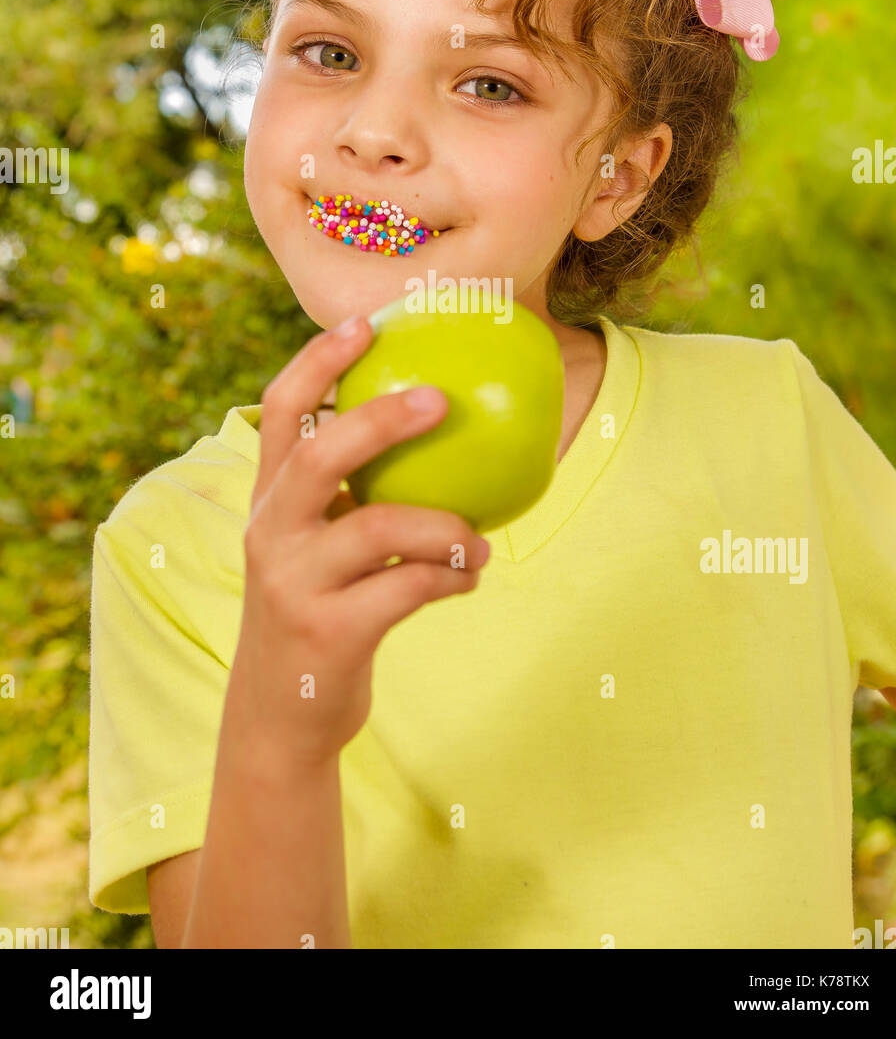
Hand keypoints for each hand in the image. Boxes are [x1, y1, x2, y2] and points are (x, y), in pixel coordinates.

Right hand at [232, 317, 490, 768]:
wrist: (279, 719)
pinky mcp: (327, 633)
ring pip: (379, 527)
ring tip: (480, 542)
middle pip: (320, 454)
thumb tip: (440, 436)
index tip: (365, 323)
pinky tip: (472, 578)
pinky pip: (408, 588)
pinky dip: (453, 577)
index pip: (282, 412)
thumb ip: (351, 500)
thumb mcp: (314, 549)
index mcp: (268, 501)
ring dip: (447, 528)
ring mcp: (294, 584)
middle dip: (383, 420)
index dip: (318, 362)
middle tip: (442, 400)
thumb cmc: (317, 612)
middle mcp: (271, 533)